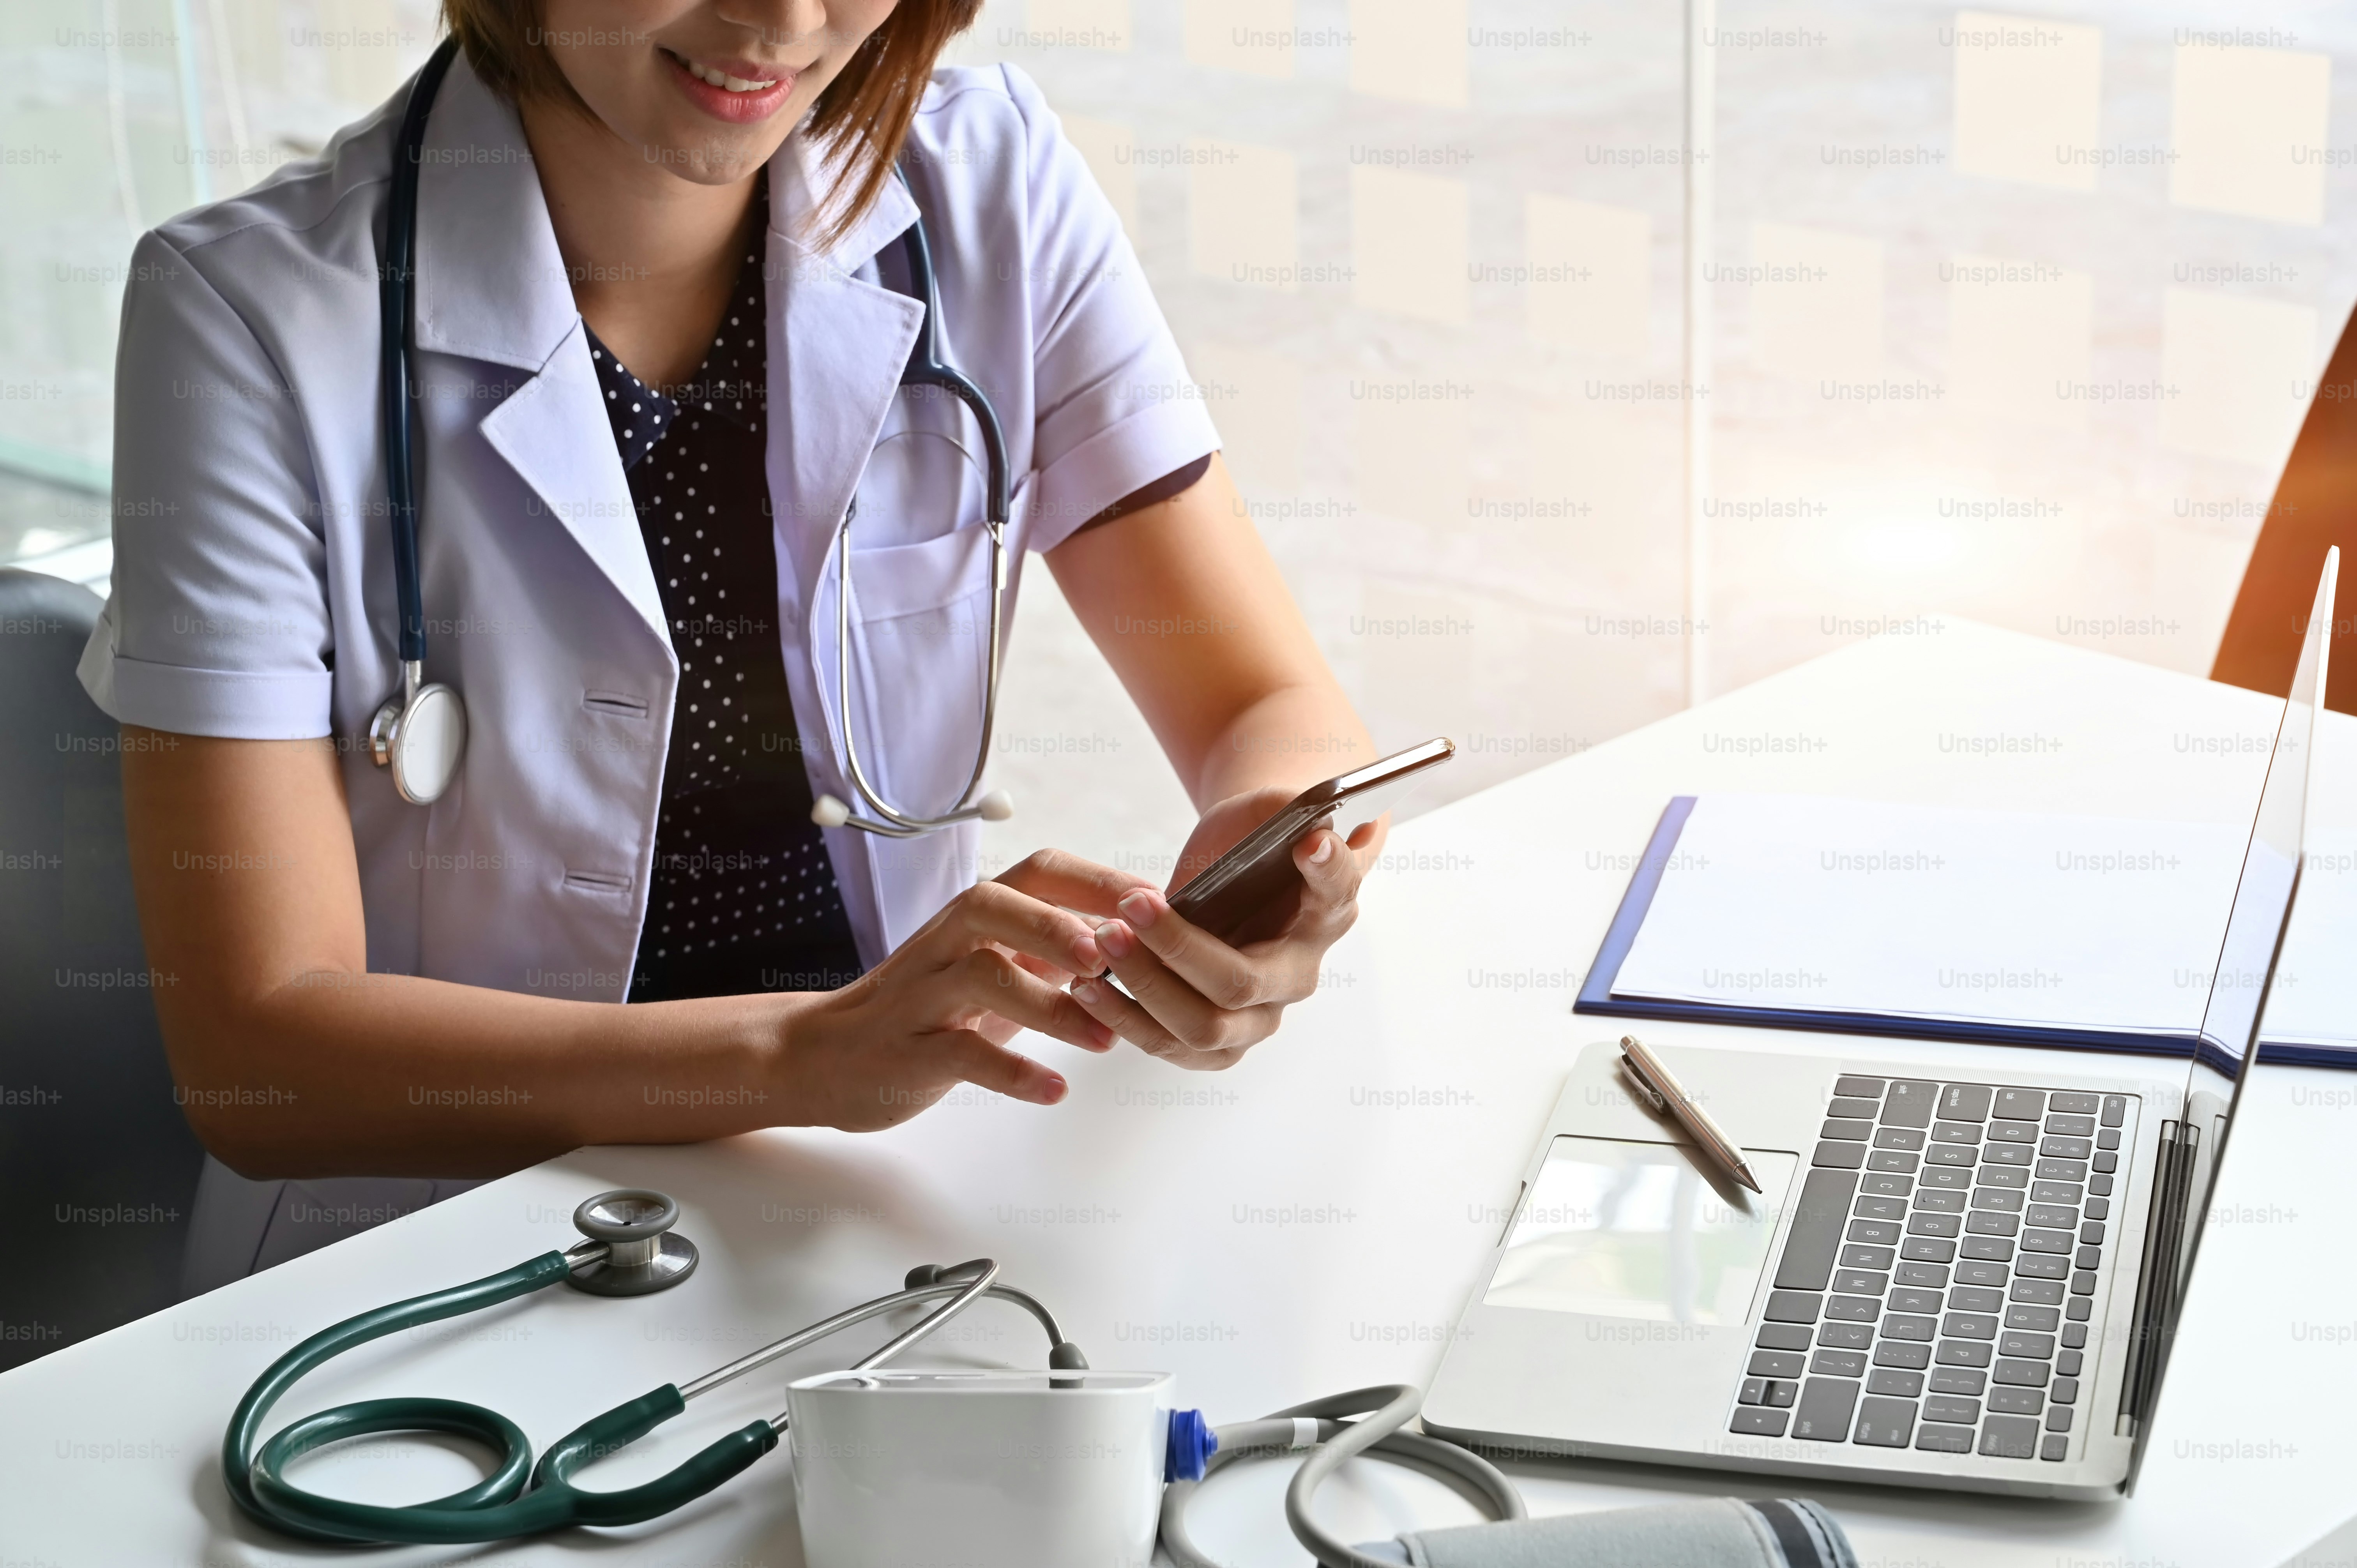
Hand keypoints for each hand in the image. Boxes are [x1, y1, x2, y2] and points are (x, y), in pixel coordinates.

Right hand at [778, 850, 1152, 1129]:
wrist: (828, 1054)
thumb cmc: (927, 1007)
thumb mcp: (990, 964)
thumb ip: (1050, 946)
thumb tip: (1135, 934)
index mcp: (974, 916)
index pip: (1038, 871)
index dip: (1098, 881)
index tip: (1156, 904)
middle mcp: (946, 942)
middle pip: (995, 905)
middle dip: (1056, 924)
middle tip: (1110, 955)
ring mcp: (923, 995)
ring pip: (982, 977)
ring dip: (1051, 1007)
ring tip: (1104, 1038)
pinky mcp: (909, 1050)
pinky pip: (960, 1054)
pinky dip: (1011, 1071)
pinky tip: (1053, 1088)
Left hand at [1067, 785, 1380, 1069]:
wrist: (1229, 879)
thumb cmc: (1250, 841)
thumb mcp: (1268, 813)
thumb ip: (1290, 814)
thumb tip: (1316, 836)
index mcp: (1325, 911)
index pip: (1336, 890)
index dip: (1326, 870)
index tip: (1307, 843)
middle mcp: (1298, 975)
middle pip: (1241, 982)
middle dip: (1179, 948)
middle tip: (1129, 906)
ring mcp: (1258, 1019)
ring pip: (1203, 1028)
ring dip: (1144, 989)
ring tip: (1101, 942)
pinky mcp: (1217, 1043)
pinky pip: (1170, 1046)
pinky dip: (1125, 1020)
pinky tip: (1085, 987)